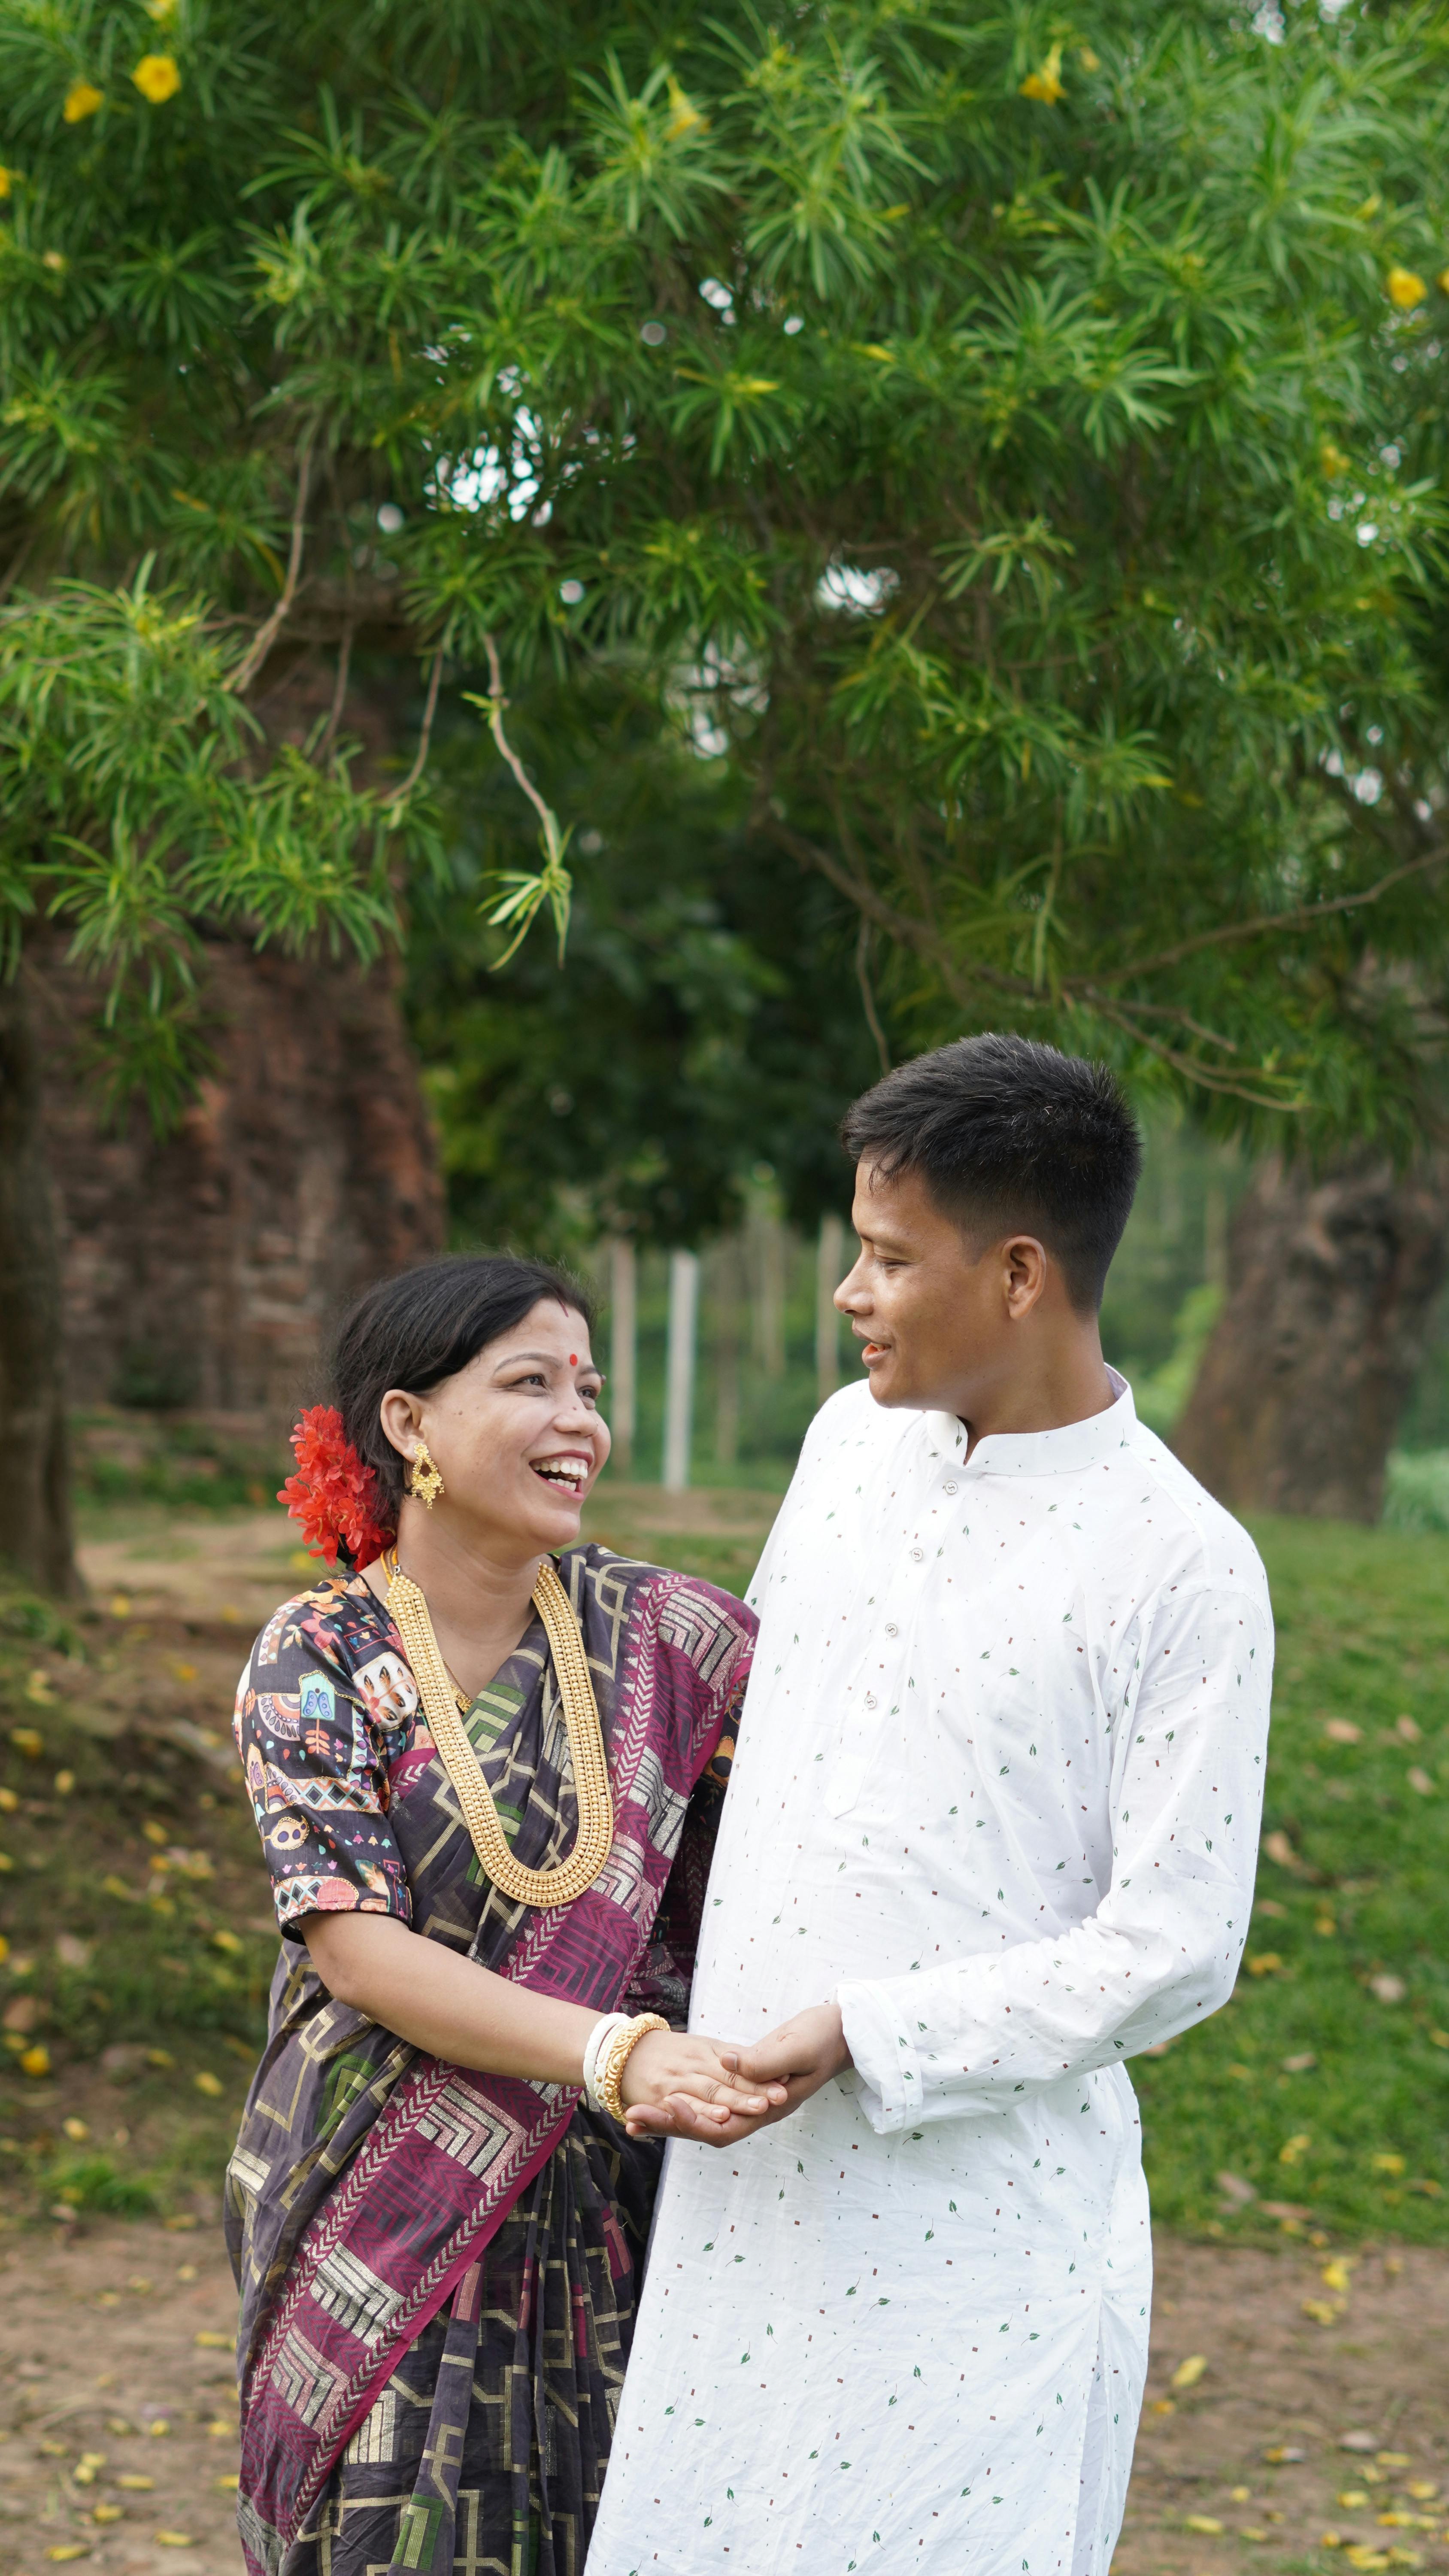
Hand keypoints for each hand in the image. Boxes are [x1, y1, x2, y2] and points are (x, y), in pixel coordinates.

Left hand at [623, 2002, 851, 2148]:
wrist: (843, 2032)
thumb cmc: (825, 2038)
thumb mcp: (798, 2046)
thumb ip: (764, 2059)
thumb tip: (727, 2063)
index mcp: (769, 2107)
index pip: (725, 2127)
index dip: (695, 2123)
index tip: (667, 2110)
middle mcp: (756, 2110)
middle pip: (706, 2129)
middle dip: (669, 2126)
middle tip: (630, 2120)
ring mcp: (748, 2099)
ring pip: (704, 2118)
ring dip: (669, 2119)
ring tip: (633, 2117)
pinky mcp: (743, 2083)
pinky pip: (709, 2100)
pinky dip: (685, 2103)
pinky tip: (661, 2100)